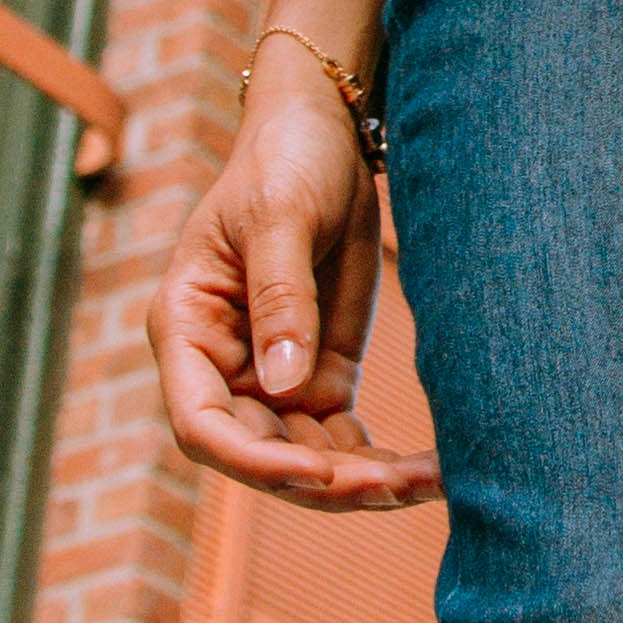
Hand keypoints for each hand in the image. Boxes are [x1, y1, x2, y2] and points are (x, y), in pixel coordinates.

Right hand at [149, 51, 439, 506]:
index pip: (203, 425)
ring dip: (363, 484)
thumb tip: (282, 383)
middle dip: (324, 482)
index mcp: (188, 330)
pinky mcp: (323, 379)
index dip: (254, 461)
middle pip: (262, 457)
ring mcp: (275, 380)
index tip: (317, 471)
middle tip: (394, 488)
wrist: (325, 134)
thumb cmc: (283, 160)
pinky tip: (435, 472)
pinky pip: (348, 442)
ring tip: (429, 483)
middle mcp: (223, 369)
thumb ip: (280, 297)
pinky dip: (386, 464)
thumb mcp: (279, 216)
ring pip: (310, 461)